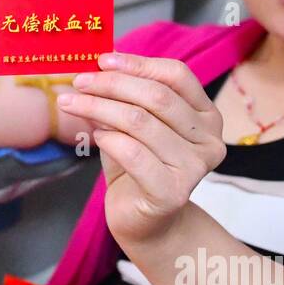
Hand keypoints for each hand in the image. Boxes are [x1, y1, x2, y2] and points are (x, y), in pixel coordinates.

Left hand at [58, 52, 224, 246]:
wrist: (145, 223)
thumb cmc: (138, 169)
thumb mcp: (133, 125)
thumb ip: (125, 99)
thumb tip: (98, 69)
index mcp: (206, 115)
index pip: (176, 75)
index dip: (138, 64)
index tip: (103, 61)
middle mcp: (209, 140)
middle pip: (157, 96)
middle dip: (111, 85)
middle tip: (78, 82)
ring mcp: (195, 167)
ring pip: (140, 122)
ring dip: (99, 108)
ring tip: (74, 105)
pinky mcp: (173, 192)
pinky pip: (133, 153)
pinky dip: (109, 139)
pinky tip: (96, 136)